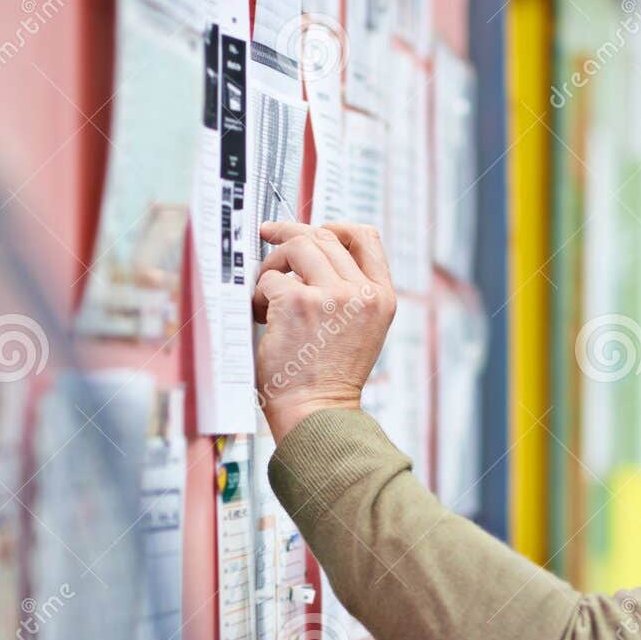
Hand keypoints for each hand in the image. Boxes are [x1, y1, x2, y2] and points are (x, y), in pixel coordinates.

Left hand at [253, 221, 397, 440]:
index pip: (365, 237)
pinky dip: (259, 294)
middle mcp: (361, 293)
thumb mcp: (361, 331)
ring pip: (296, 247)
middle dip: (290, 236)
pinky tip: (263, 316)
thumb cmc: (330, 379)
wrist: (317, 413)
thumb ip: (350, 293)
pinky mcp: (298, 303)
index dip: (334, 226)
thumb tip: (314, 255)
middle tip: (269, 240)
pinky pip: (270, 279)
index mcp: (381, 298)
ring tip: (266, 292)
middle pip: (323, 236)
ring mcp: (331, 296)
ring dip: (273, 264)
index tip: (311, 229)